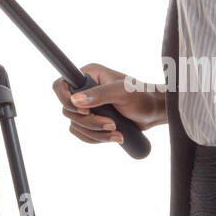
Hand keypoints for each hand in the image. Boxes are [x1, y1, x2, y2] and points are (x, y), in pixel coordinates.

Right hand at [52, 62, 166, 144]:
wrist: (153, 112)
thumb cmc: (141, 96)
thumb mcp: (121, 92)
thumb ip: (99, 95)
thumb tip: (75, 100)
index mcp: (89, 75)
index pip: (61, 86)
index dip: (66, 101)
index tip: (86, 111)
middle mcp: (84, 90)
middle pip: (68, 111)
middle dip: (90, 122)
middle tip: (111, 124)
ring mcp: (87, 107)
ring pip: (76, 125)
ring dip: (95, 133)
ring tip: (117, 133)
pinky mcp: (92, 121)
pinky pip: (83, 134)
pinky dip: (96, 139)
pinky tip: (115, 137)